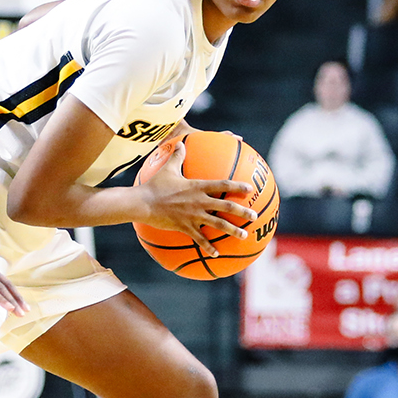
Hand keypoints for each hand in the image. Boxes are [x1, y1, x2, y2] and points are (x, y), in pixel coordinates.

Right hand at [141, 142, 256, 260]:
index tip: (249, 189)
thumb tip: (181, 143)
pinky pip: (200, 239)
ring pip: (218, 224)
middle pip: (226, 206)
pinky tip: (216, 254)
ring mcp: (193, 216)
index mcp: (197, 186)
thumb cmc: (155, 185)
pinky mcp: (185, 227)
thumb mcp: (168, 169)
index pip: (223, 185)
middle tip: (254, 215)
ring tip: (245, 235)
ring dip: (233, 230)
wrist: (143, 203)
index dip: (237, 186)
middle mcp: (199, 201)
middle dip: (242, 211)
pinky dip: (209, 247)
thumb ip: (177, 156)